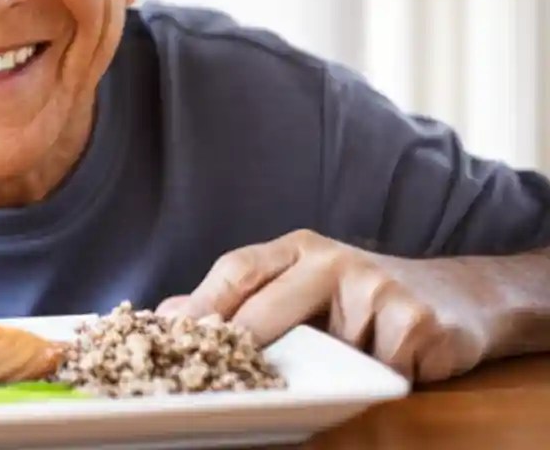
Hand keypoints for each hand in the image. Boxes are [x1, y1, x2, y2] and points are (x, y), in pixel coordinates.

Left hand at [157, 230, 488, 382]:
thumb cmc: (361, 299)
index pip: (238, 268)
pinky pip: (375, 368)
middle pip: (269, 306)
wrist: (460, 299)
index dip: (202, 301)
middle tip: (218, 371)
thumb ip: (240, 300)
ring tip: (333, 367)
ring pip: (323, 350)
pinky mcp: (415, 320)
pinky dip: (374, 378)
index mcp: (298, 248)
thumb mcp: (301, 286)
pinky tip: (387, 365)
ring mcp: (376, 286)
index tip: (172, 333)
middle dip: (240, 342)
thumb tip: (167, 314)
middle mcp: (334, 259)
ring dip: (322, 372)